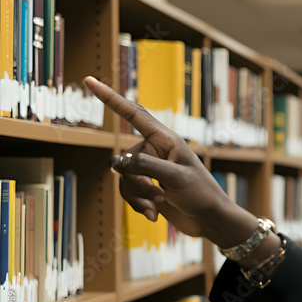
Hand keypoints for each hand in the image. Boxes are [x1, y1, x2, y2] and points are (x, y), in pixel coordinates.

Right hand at [85, 77, 256, 247]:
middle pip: (125, 160)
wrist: (210, 220)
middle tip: (159, 195)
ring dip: (137, 196)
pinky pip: (127, 192)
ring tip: (158, 205)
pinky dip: (138, 204)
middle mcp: (155, 150)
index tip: (90, 81)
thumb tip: (116, 162)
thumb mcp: (175, 177)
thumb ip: (145, 166)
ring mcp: (149, 169)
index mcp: (166, 139)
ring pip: (124, 178)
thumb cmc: (201, 193)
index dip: (111, 98)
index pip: (134, 114)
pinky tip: (154, 215)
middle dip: (136, 181)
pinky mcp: (146, 186)